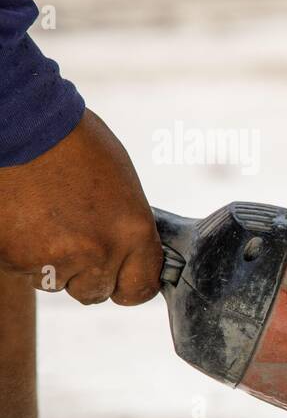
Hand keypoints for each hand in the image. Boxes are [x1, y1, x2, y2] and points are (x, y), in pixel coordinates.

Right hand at [0, 109, 161, 304]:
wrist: (22, 125)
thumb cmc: (75, 143)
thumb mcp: (122, 185)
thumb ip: (126, 227)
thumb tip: (125, 253)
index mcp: (133, 232)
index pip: (140, 288)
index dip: (129, 285)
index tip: (122, 279)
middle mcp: (99, 253)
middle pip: (95, 292)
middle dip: (87, 274)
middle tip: (74, 241)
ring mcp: (54, 260)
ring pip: (56, 283)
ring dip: (53, 263)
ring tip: (45, 220)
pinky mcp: (15, 260)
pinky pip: (25, 270)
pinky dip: (23, 253)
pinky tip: (24, 218)